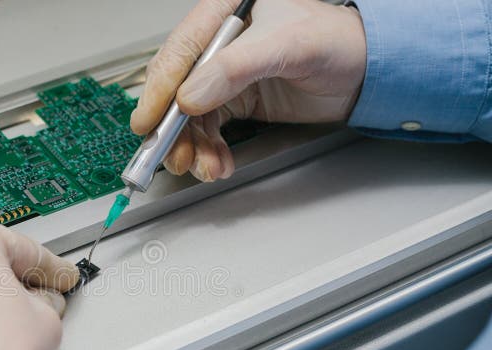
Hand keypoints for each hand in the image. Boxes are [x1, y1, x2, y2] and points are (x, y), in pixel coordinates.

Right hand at [131, 0, 366, 181]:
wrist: (367, 72)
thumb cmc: (337, 41)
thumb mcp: (287, 45)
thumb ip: (235, 67)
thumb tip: (190, 96)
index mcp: (223, 11)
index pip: (179, 51)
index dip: (160, 89)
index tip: (149, 122)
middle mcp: (217, 43)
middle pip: (176, 87)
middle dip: (173, 127)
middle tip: (172, 155)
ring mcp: (224, 74)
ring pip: (189, 115)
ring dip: (192, 146)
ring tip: (204, 166)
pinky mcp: (234, 99)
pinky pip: (209, 129)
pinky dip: (209, 151)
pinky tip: (216, 163)